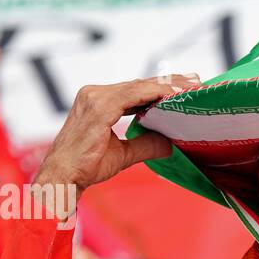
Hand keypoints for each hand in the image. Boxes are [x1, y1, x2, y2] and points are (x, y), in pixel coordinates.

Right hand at [33, 75, 199, 192]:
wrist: (62, 178)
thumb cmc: (85, 167)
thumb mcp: (122, 154)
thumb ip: (145, 144)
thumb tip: (169, 143)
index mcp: (98, 102)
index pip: (135, 91)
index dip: (160, 89)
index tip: (184, 87)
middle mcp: (94, 94)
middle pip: (139, 85)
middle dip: (169, 82)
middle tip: (196, 80)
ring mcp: (95, 98)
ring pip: (139, 86)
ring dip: (167, 85)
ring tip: (192, 86)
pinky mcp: (99, 107)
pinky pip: (133, 95)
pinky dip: (155, 93)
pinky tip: (174, 94)